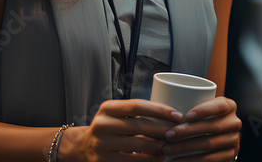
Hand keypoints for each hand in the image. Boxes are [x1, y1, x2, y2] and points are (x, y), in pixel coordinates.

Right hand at [59, 99, 183, 161]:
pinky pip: (130, 160)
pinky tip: (157, 157)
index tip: (177, 115)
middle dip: (162, 129)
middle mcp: (101, 124)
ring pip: (136, 145)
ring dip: (157, 146)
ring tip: (169, 146)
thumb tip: (170, 115)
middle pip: (138, 125)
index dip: (159, 109)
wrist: (85, 146)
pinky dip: (147, 159)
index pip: (137, 105)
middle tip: (177, 132)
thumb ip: (136, 113)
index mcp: (107, 108)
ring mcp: (100, 143)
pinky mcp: (102, 160)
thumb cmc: (110, 129)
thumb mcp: (117, 115)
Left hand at [161, 96, 239, 159]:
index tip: (187, 116)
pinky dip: (192, 160)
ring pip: (209, 144)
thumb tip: (161, 106)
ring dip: (185, 147)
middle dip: (187, 131)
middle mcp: (234, 123)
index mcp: (228, 106)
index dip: (204, 110)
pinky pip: (211, 159)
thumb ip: (188, 103)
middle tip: (167, 135)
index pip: (219, 106)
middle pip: (212, 127)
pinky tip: (177, 160)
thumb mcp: (199, 109)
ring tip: (167, 149)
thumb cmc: (198, 119)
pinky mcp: (230, 156)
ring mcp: (234, 140)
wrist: (214, 139)